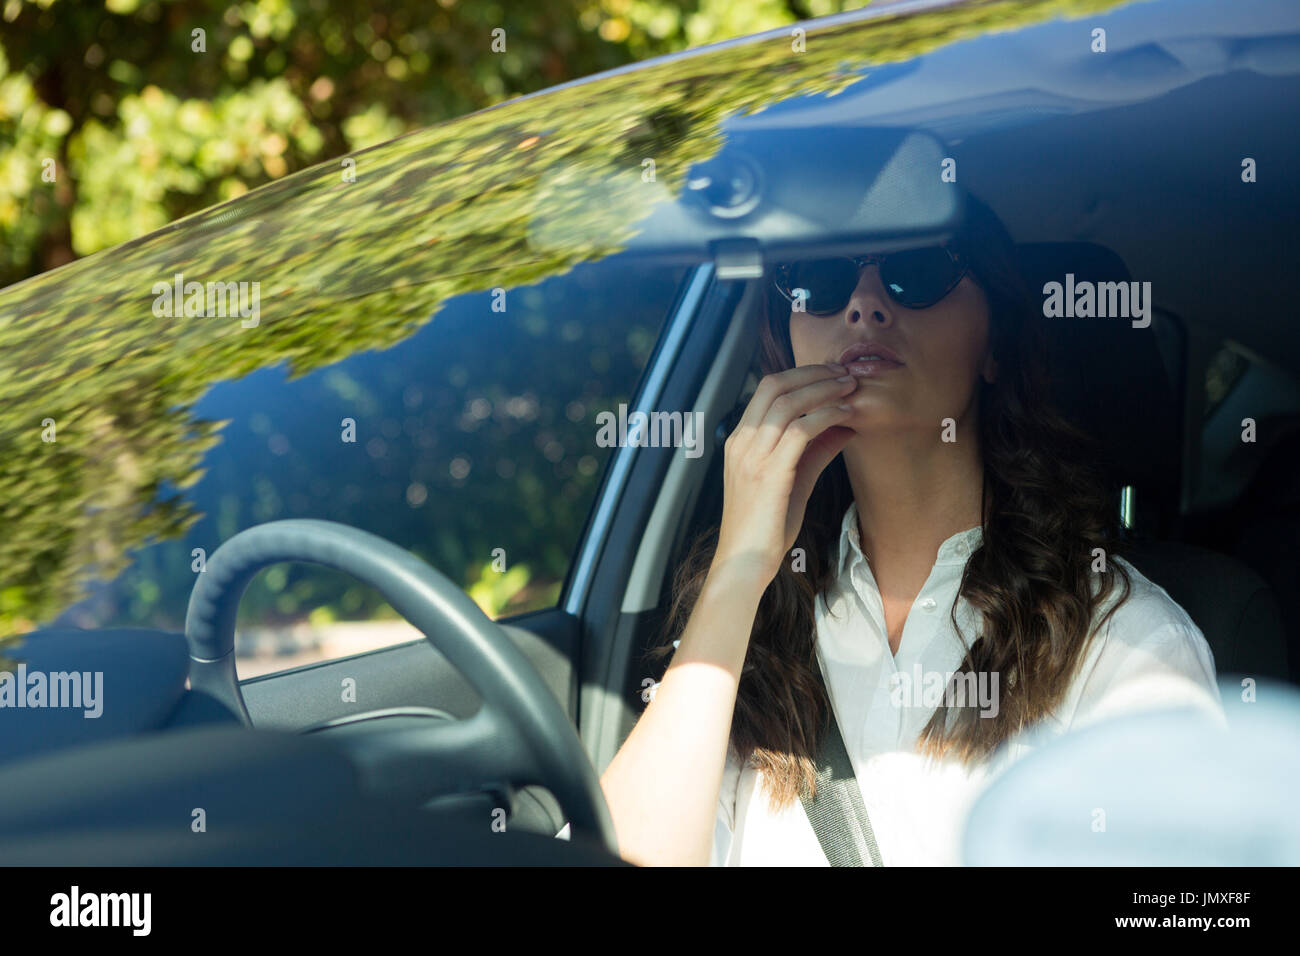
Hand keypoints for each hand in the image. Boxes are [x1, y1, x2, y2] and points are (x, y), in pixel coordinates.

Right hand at [713, 364, 857, 586]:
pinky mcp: (770, 472)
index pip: (768, 390)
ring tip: (850, 387)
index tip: (831, 374)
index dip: (802, 375)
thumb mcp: (794, 481)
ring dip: (823, 389)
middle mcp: (742, 442)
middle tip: (844, 373)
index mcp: (741, 440)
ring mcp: (752, 455)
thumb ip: (816, 451)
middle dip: (813, 373)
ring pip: (789, 403)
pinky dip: (826, 416)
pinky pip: (801, 431)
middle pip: (775, 386)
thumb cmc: (766, 527)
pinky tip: (846, 414)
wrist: (745, 561)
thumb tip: (846, 426)